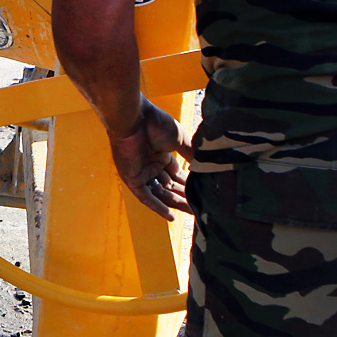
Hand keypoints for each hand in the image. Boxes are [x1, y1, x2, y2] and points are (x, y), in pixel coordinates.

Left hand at [110, 99, 192, 220]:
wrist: (135, 119)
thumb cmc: (155, 123)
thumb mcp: (180, 140)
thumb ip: (190, 154)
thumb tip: (204, 165)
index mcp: (161, 154)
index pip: (177, 175)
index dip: (189, 185)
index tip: (203, 194)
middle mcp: (151, 164)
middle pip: (170, 186)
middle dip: (185, 197)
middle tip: (201, 209)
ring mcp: (141, 172)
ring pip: (160, 193)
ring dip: (175, 204)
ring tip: (192, 213)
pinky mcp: (131, 178)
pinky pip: (145, 197)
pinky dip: (157, 207)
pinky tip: (171, 217)